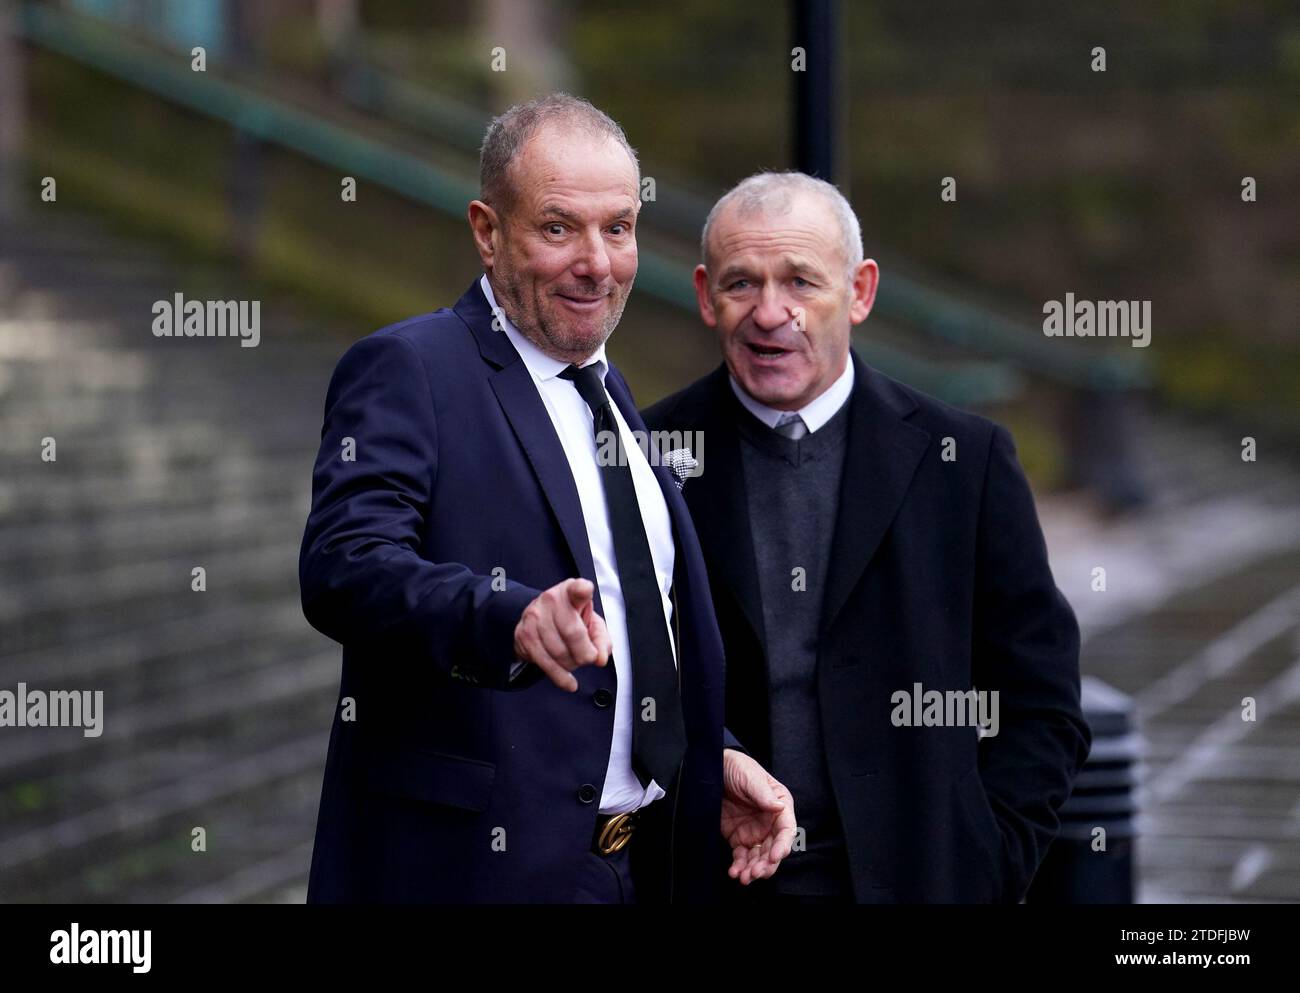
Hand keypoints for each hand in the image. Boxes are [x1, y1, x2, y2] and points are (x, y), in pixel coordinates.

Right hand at [513, 578, 610, 691]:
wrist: (539, 619)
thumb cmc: (570, 619)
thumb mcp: (591, 624)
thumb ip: (601, 640)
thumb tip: (600, 659)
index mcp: (571, 591)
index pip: (577, 589)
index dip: (582, 589)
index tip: (585, 589)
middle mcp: (551, 600)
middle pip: (572, 633)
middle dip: (585, 653)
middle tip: (590, 658)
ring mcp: (535, 617)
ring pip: (559, 652)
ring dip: (572, 664)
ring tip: (575, 660)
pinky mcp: (524, 636)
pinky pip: (546, 663)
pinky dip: (561, 677)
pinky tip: (569, 683)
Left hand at [721, 748, 795, 884]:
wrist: (711, 769)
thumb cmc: (736, 767)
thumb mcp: (749, 776)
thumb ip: (763, 793)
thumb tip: (779, 807)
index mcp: (779, 806)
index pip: (786, 830)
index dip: (783, 845)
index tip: (774, 857)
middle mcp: (770, 823)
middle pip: (774, 849)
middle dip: (767, 864)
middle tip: (756, 873)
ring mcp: (755, 832)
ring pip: (759, 857)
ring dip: (754, 869)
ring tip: (744, 878)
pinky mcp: (739, 839)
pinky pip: (742, 857)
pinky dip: (739, 866)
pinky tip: (734, 872)